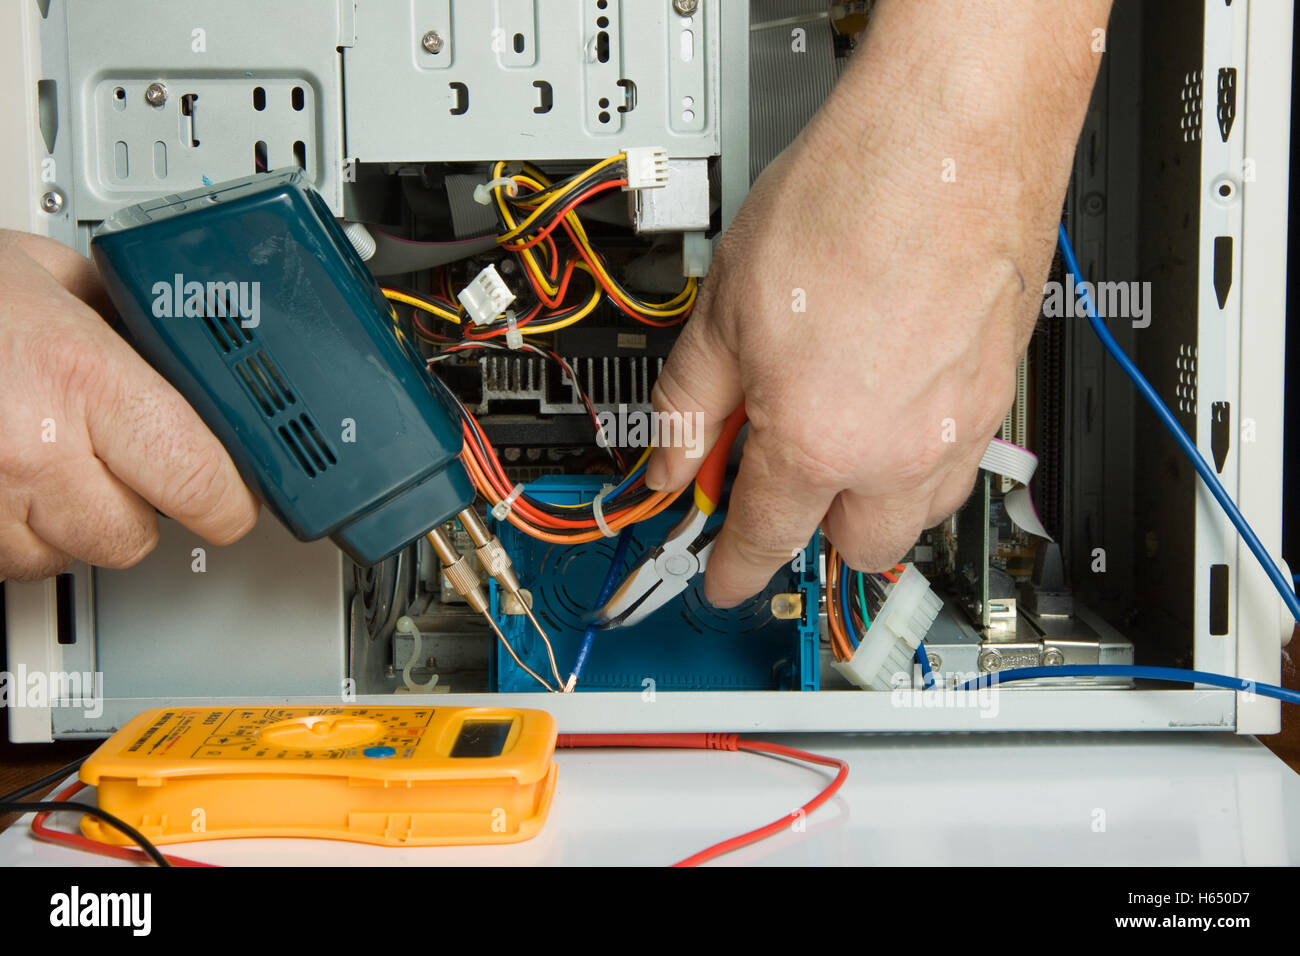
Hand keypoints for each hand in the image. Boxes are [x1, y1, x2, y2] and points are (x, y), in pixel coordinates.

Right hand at [0, 230, 257, 580]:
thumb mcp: (44, 272)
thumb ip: (124, 318)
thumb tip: (186, 347)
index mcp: (81, 378)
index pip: (203, 481)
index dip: (229, 499)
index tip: (236, 498)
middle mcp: (31, 448)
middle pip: (138, 535)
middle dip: (143, 504)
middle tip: (127, 460)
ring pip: (72, 556)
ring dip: (75, 522)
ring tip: (47, 456)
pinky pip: (8, 565)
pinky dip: (16, 534)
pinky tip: (4, 479)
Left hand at [646, 0, 1109, 605]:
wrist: (950, 136)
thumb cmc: (849, 201)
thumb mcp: (722, 308)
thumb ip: (686, 406)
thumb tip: (666, 465)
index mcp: (816, 440)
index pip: (763, 539)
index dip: (732, 571)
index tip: (724, 583)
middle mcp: (898, 451)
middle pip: (856, 550)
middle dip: (812, 534)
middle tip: (778, 478)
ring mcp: (962, 425)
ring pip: (920, 515)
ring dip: (874, 502)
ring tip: (840, 433)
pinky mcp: (1000, 390)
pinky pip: (962, 460)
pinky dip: (922, 456)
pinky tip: (894, 398)